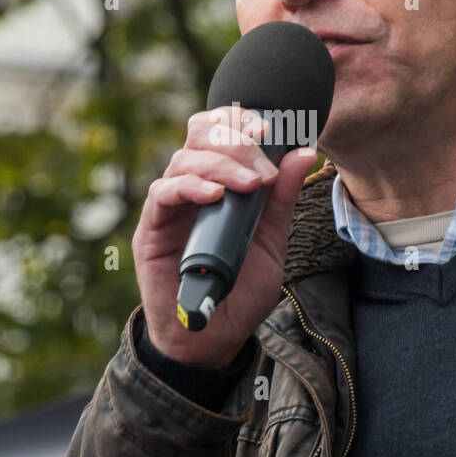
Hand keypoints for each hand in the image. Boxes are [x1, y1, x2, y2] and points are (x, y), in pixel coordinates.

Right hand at [133, 108, 315, 367]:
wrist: (212, 336)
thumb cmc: (239, 289)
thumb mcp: (272, 241)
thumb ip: (282, 198)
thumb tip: (303, 152)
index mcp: (220, 183)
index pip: (221, 131)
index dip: (240, 120)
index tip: (269, 129)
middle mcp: (193, 187)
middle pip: (200, 134)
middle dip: (234, 138)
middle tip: (262, 161)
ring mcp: (171, 206)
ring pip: (185, 159)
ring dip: (221, 165)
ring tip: (249, 185)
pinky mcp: (152, 228)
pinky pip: (164, 193)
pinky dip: (191, 187)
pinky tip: (215, 196)